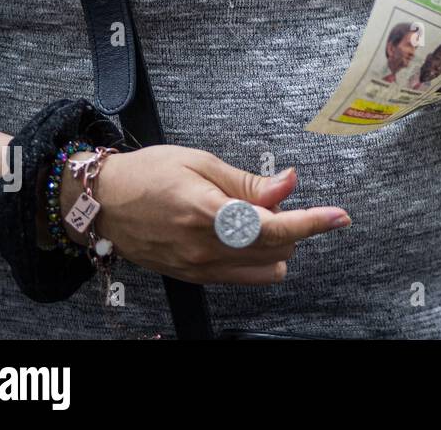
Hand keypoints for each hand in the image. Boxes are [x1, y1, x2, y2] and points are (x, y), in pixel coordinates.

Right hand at [65, 146, 348, 285]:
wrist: (101, 204)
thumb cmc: (148, 174)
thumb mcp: (201, 163)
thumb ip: (249, 181)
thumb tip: (290, 184)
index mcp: (205, 212)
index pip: (271, 227)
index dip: (311, 222)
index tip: (339, 216)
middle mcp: (203, 247)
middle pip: (276, 250)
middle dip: (288, 223)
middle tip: (268, 197)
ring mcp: (198, 267)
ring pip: (265, 269)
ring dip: (275, 244)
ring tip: (250, 216)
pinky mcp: (193, 277)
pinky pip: (243, 277)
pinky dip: (257, 258)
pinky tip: (242, 233)